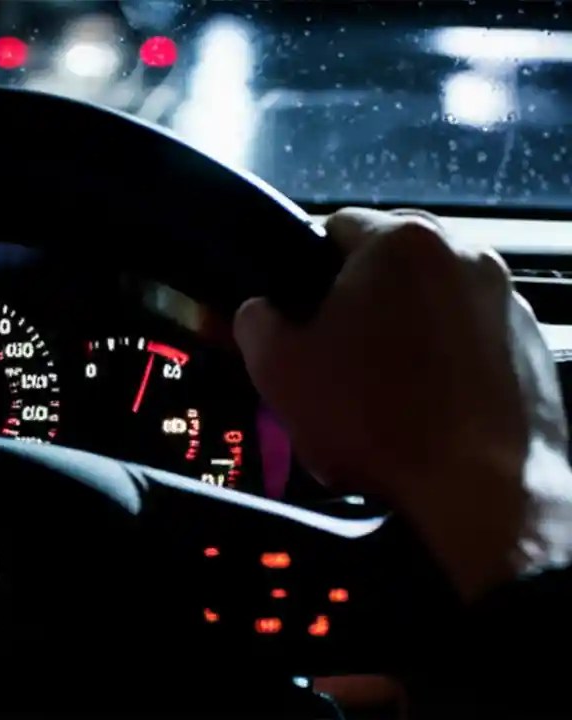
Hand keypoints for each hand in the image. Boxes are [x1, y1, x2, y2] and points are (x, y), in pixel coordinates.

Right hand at [235, 208, 571, 600]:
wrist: (485, 491)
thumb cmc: (374, 420)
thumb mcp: (278, 369)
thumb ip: (253, 322)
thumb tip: (260, 311)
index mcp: (399, 241)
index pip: (330, 227)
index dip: (299, 273)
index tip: (293, 317)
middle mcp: (465, 253)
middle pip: (387, 266)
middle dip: (356, 303)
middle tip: (331, 358)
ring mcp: (508, 299)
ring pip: (430, 302)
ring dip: (402, 331)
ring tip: (380, 391)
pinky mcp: (534, 345)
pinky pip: (470, 339)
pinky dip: (444, 362)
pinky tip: (425, 408)